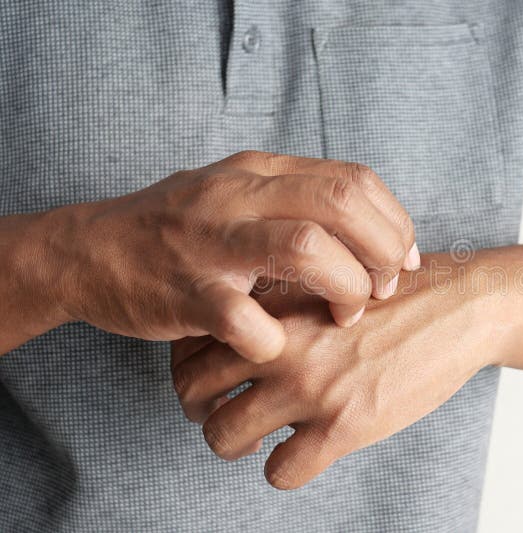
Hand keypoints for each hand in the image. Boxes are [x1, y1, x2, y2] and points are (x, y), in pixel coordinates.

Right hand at [47, 151, 417, 361]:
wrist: (89, 252)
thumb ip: (300, 204)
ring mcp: (211, 242)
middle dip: (383, 251)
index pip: (354, 180)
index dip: (394, 222)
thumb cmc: (180, 230)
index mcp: (259, 172)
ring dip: (346, 287)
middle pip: (343, 203)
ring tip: (347, 314)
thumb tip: (375, 232)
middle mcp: (239, 196)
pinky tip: (279, 346)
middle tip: (383, 289)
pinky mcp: (186, 294)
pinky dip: (276, 339)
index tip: (403, 261)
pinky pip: (248, 319)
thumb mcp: (240, 195)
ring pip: (307, 247)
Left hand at [170, 253, 500, 488]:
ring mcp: (310, 386)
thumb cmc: (399, 289)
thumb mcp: (330, 276)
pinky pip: (281, 472)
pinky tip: (303, 452)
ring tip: (256, 438)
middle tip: (220, 410)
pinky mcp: (344, 426)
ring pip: (223, 436)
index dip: (189, 362)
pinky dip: (283, 470)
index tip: (209, 372)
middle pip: (190, 389)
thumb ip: (284, 299)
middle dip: (199, 408)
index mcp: (276, 302)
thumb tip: (244, 323)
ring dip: (232, 443)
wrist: (462, 305)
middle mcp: (282, 343)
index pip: (192, 338)